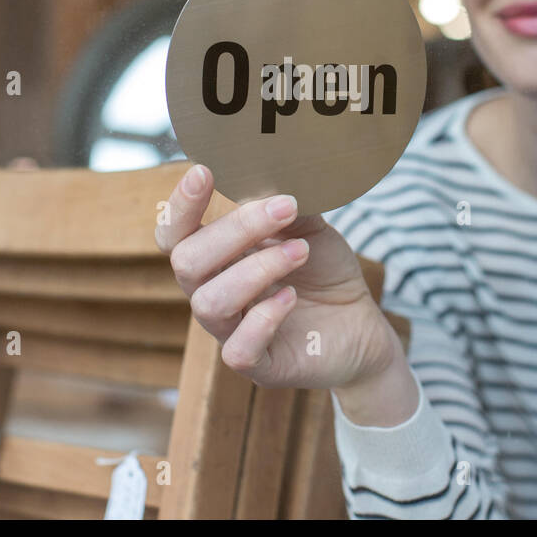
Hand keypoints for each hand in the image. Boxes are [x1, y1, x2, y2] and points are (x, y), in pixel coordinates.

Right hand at [154, 164, 399, 390]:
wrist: (362, 323)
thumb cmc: (324, 271)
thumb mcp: (311, 229)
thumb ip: (288, 209)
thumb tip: (273, 180)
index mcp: (216, 256)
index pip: (175, 233)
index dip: (181, 205)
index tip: (204, 171)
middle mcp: (213, 292)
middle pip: (187, 262)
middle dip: (236, 230)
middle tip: (286, 208)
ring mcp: (230, 331)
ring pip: (209, 302)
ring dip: (257, 268)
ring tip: (300, 251)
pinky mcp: (257, 364)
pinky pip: (238, 349)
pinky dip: (265, 318)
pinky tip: (292, 297)